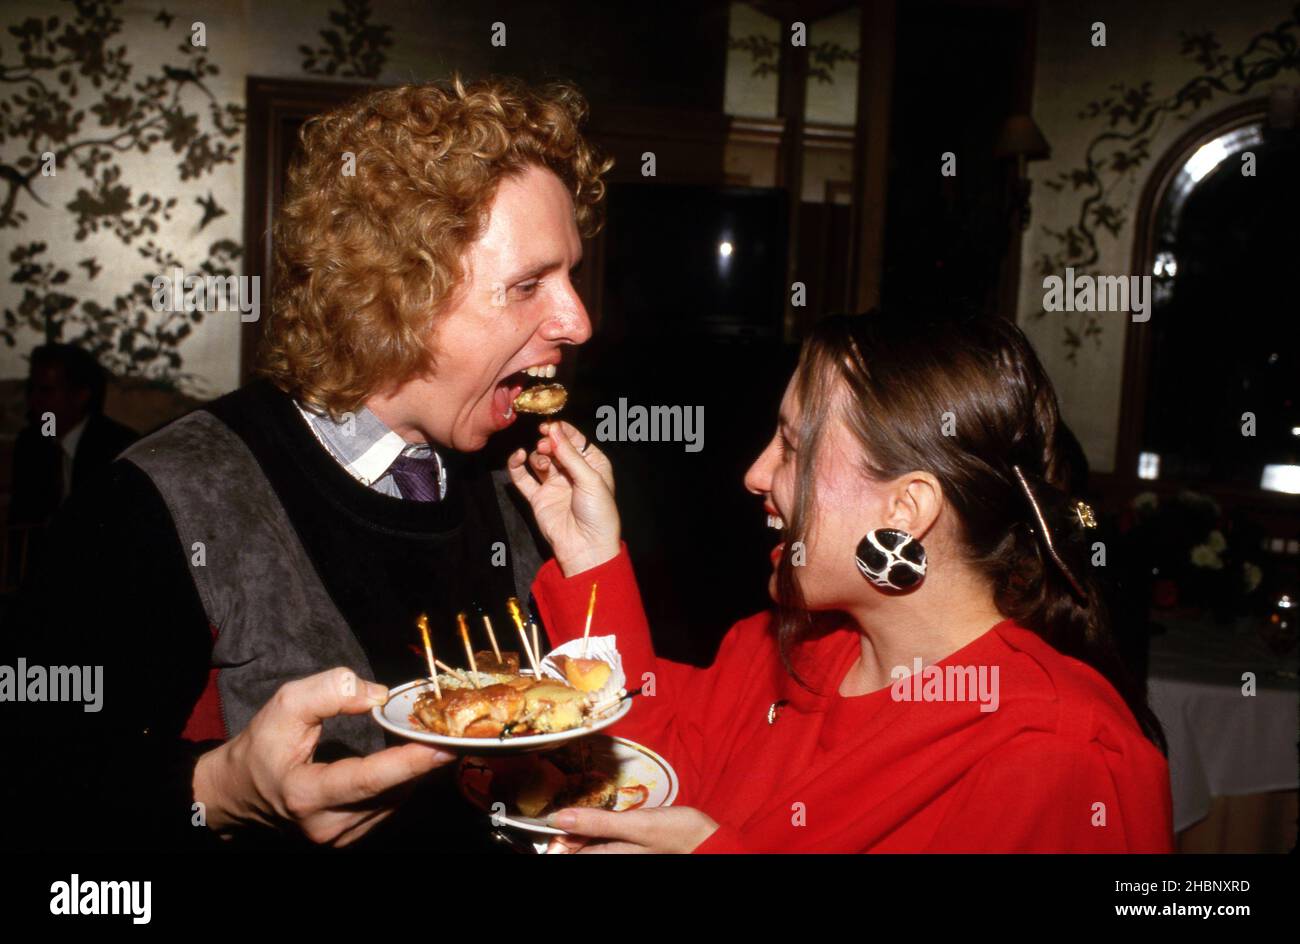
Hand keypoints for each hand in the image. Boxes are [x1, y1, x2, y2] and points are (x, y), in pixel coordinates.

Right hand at [192, 667, 453, 845]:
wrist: (240, 791)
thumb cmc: (263, 746)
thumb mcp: (284, 706)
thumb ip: (328, 692)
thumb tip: (377, 695)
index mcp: (305, 794)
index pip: (367, 780)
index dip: (408, 763)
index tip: (443, 747)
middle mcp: (325, 825)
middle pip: (389, 792)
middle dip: (422, 762)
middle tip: (449, 732)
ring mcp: (338, 837)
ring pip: (394, 802)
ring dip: (414, 771)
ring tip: (428, 740)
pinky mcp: (348, 838)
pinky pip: (388, 807)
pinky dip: (401, 782)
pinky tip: (406, 759)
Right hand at [507, 421, 619, 576]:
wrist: (586, 547)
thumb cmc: (598, 513)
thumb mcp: (590, 479)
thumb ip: (570, 454)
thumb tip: (554, 429)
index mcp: (593, 465)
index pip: (576, 441)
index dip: (562, 432)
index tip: (550, 426)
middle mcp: (573, 473)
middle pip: (555, 448)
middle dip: (548, 442)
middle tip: (544, 444)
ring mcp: (554, 485)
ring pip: (539, 460)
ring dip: (537, 455)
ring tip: (541, 460)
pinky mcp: (538, 498)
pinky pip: (523, 479)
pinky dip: (517, 466)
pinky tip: (517, 457)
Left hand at [543, 806, 718, 853]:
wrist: (705, 841)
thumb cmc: (675, 833)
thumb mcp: (636, 825)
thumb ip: (597, 823)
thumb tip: (558, 818)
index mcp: (606, 858)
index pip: (565, 852)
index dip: (554, 835)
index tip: (548, 814)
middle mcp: (609, 858)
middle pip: (574, 847)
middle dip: (566, 828)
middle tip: (563, 803)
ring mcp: (617, 852)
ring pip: (586, 842)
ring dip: (580, 825)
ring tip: (575, 805)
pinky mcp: (625, 845)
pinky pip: (601, 838)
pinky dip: (594, 825)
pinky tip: (596, 813)